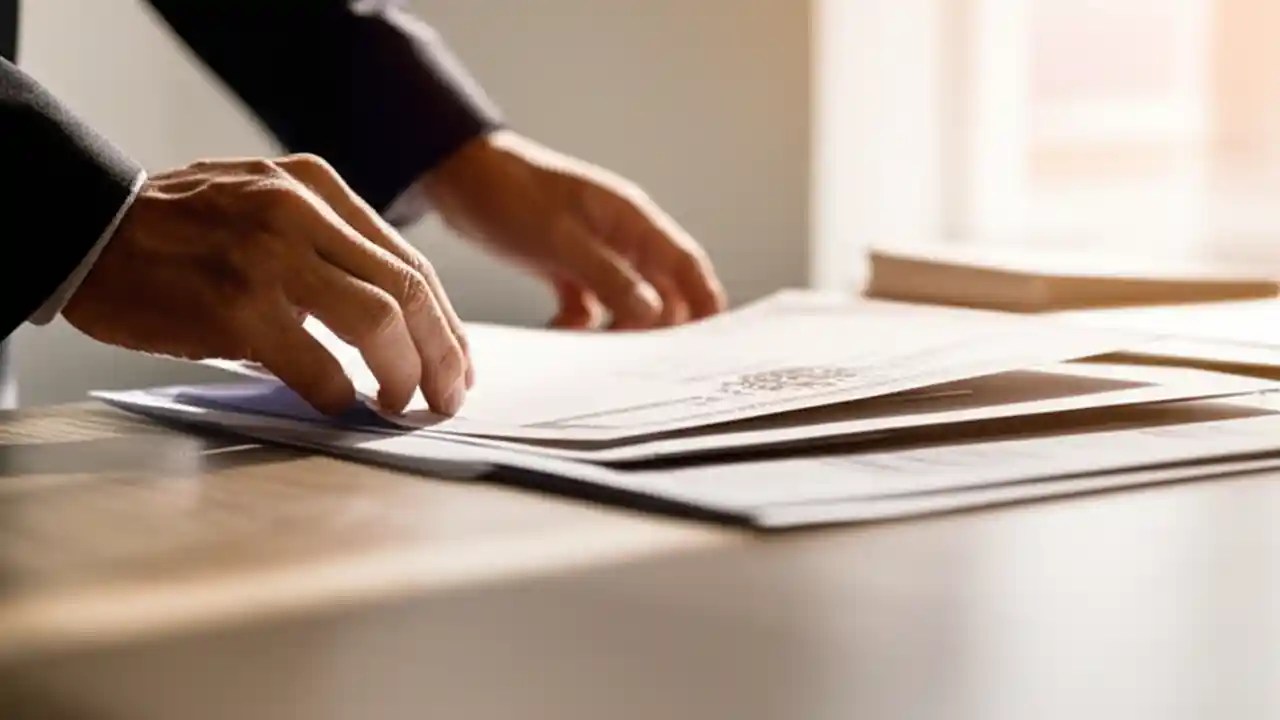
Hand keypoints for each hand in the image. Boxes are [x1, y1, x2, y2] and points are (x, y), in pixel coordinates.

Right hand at [63, 154, 471, 415]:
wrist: (84, 228)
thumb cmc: (178, 231)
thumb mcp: (264, 204)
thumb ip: (327, 247)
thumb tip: (394, 326)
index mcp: (317, 186)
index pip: (408, 262)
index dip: (444, 322)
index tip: (458, 363)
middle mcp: (301, 211)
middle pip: (408, 291)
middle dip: (442, 353)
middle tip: (448, 396)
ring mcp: (270, 255)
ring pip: (378, 322)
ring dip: (402, 374)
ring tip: (400, 404)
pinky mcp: (236, 304)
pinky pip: (316, 363)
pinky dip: (339, 394)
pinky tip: (341, 407)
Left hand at [422, 130, 726, 328]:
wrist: (456, 177)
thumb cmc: (510, 194)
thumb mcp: (561, 239)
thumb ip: (610, 278)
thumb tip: (653, 315)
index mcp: (632, 220)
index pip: (686, 264)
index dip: (704, 301)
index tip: (709, 343)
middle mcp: (620, 237)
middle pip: (661, 289)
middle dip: (657, 326)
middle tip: (643, 360)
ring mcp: (594, 252)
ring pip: (625, 302)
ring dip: (616, 329)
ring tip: (596, 353)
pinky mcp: (565, 267)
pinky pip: (588, 306)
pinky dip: (579, 325)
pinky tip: (558, 331)